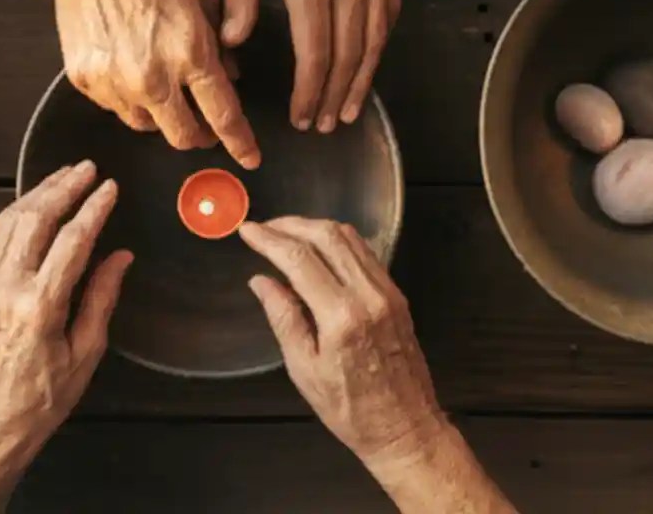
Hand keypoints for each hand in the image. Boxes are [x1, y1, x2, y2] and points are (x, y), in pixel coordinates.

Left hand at [0, 161, 131, 452]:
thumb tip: (121, 256)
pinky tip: (33, 202)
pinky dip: (16, 212)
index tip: (110, 188)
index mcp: (41, 306)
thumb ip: (102, 297)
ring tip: (65, 175)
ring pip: (11, 221)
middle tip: (88, 168)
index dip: (93, 209)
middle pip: (36, 219)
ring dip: (39, 193)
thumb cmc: (45, 394)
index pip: (72, 241)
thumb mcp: (86, 351)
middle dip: (64, 187)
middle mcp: (9, 287)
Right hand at [44, 0, 260, 168]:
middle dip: (199, 135)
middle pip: (183, 136)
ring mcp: (115, 82)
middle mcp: (153, 77)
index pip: (223, 115)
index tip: (249, 158)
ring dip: (161, 116)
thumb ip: (221, 39)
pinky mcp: (85, 79)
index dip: (240, 143)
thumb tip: (230, 73)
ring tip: (162, 87)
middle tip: (203, 124)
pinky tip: (129, 67)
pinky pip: (114, 106)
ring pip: (146, 126)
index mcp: (190, 52)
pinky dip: (127, 97)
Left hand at [224, 0, 399, 132]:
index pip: (315, 52)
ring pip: (374, 38)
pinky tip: (369, 60)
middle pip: (348, 54)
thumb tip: (235, 41)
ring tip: (348, 108)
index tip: (302, 116)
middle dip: (334, 96)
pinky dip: (380, 42)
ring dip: (362, 79)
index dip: (309, 91)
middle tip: (324, 125)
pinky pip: (389, 10)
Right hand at [240, 217, 440, 461]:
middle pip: (328, 237)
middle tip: (265, 227)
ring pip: (351, 238)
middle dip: (291, 224)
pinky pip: (366, 254)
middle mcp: (369, 296)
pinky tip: (319, 249)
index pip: (300, 260)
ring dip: (315, 227)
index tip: (248, 231)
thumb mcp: (304, 370)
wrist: (405, 428)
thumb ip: (283, 318)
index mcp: (342, 317)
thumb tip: (261, 281)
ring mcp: (388, 293)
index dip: (270, 240)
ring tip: (287, 232)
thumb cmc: (351, 410)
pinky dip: (338, 242)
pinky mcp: (397, 296)